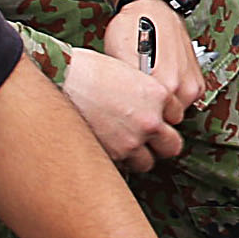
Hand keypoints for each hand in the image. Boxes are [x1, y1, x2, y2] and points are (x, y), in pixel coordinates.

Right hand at [63, 45, 185, 171]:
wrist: (61, 80)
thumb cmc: (86, 69)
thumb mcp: (127, 71)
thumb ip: (143, 92)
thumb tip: (144, 104)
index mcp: (158, 94)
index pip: (177, 116)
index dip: (166, 118)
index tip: (158, 118)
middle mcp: (150, 120)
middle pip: (172, 146)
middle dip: (162, 144)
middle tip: (151, 141)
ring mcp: (132, 140)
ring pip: (148, 162)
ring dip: (139, 156)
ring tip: (125, 147)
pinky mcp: (112, 155)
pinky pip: (123, 167)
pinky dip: (118, 160)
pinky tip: (108, 147)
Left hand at [107, 0, 207, 111]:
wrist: (154, 5)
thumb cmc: (133, 25)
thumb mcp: (118, 55)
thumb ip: (125, 87)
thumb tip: (124, 107)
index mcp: (164, 83)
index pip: (150, 120)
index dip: (136, 116)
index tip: (128, 109)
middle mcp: (184, 86)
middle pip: (165, 119)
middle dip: (151, 112)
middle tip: (136, 98)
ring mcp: (194, 84)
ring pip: (176, 111)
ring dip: (164, 104)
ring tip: (148, 87)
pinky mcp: (198, 80)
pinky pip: (185, 101)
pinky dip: (173, 95)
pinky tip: (160, 80)